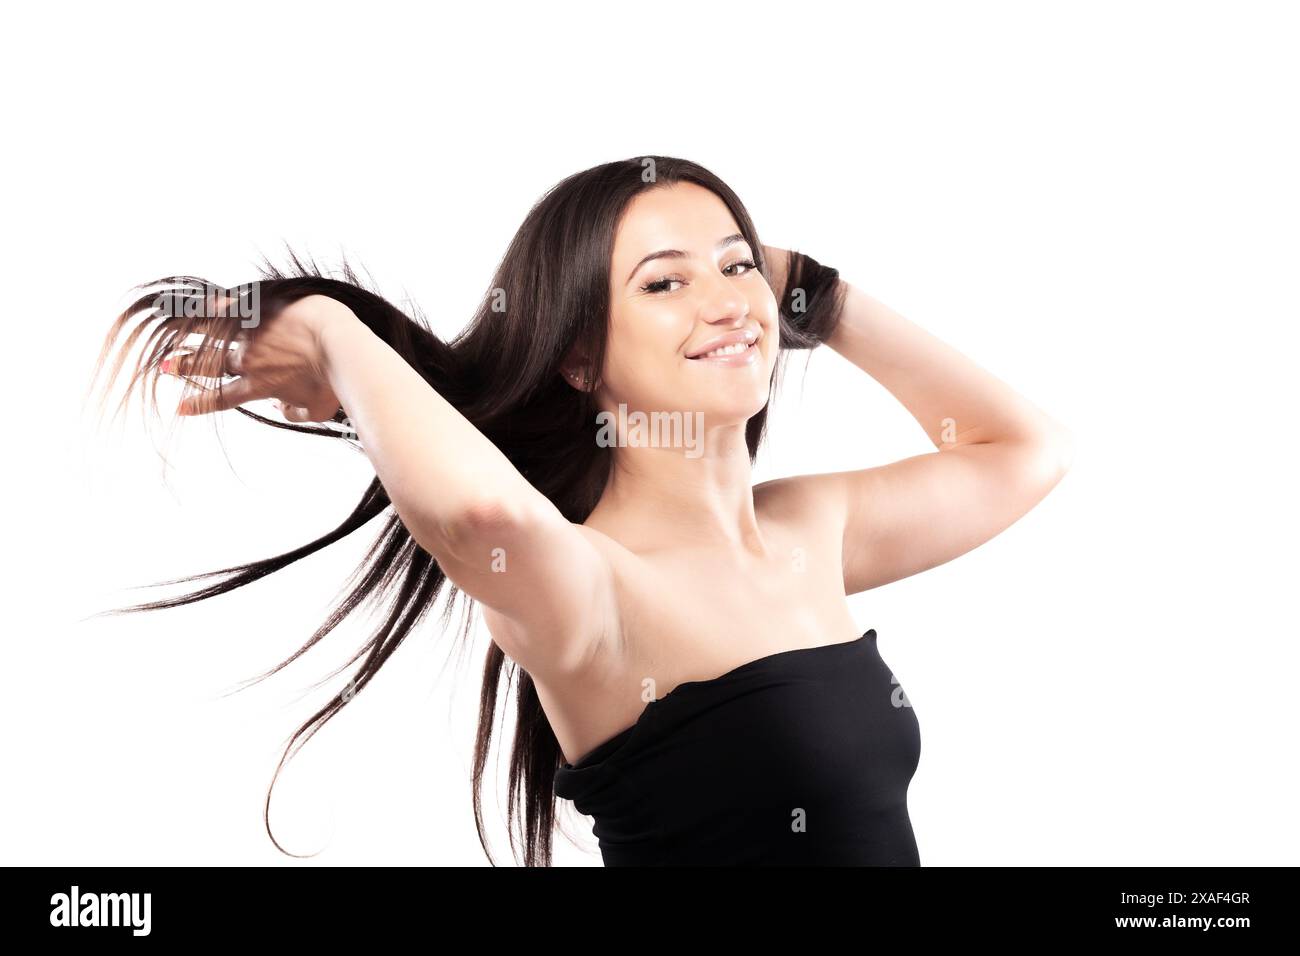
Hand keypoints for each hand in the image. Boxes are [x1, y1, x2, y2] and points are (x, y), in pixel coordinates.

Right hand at [163, 294, 352, 421]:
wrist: (339, 346)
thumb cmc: (334, 383)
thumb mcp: (317, 410)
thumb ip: (296, 413)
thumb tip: (283, 408)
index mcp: (259, 386)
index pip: (222, 397)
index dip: (201, 403)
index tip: (181, 408)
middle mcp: (249, 361)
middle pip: (209, 365)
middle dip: (184, 366)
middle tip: (165, 366)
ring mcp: (253, 334)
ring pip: (214, 334)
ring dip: (191, 334)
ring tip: (170, 331)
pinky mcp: (264, 310)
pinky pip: (234, 307)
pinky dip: (216, 306)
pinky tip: (202, 303)